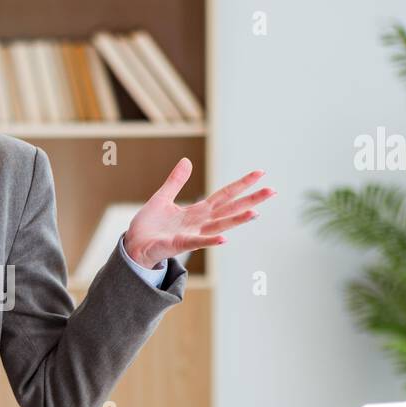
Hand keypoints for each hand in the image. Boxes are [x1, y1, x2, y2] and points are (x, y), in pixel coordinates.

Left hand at [122, 159, 274, 268]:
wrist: (133, 246)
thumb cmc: (148, 227)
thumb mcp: (162, 197)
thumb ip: (176, 181)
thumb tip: (187, 160)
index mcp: (196, 212)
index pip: (224, 196)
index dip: (241, 184)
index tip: (260, 173)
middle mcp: (199, 223)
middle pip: (229, 209)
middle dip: (250, 201)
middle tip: (272, 191)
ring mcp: (191, 235)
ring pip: (219, 226)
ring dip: (237, 220)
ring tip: (255, 212)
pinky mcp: (178, 245)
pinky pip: (197, 242)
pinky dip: (211, 240)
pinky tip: (225, 238)